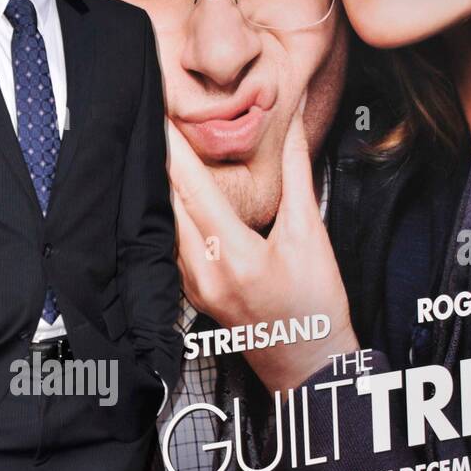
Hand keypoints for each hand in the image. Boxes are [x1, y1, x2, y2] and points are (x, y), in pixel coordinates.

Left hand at [167, 100, 357, 394]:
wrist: (308, 363)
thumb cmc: (316, 304)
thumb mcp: (311, 233)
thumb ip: (297, 170)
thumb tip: (293, 117)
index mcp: (233, 256)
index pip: (192, 186)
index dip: (173, 143)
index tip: (162, 107)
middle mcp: (202, 272)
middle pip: (168, 200)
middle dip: (160, 153)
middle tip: (154, 110)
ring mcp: (191, 285)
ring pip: (165, 220)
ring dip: (162, 180)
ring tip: (159, 139)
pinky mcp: (189, 291)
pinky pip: (170, 241)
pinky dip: (169, 209)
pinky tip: (169, 186)